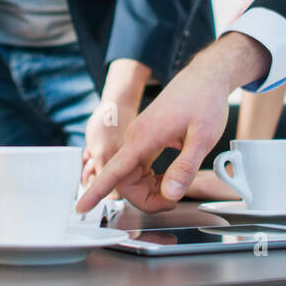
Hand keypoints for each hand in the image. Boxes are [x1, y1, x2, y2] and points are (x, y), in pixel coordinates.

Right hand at [77, 33, 267, 213]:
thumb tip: (170, 194)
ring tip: (176, 187)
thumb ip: (185, 167)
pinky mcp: (146, 137)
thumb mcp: (203, 137)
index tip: (81, 208)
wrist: (204, 77)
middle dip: (145, 198)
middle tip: (173, 200)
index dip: (96, 192)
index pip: (114, 170)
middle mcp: (136, 137)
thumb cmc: (205, 100)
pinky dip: (152, 179)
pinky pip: (139, 166)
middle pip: (125, 181)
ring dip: (149, 190)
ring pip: (132, 175)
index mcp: (144, 136)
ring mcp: (139, 137)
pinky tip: (169, 177)